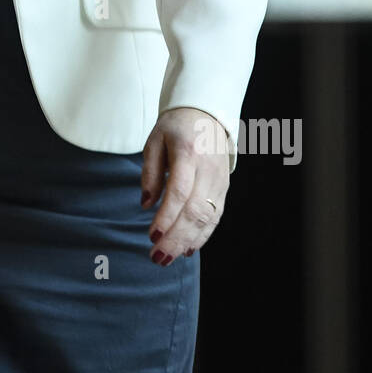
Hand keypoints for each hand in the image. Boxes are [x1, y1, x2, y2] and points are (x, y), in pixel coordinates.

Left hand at [140, 106, 229, 264]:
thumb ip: (150, 172)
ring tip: (167, 258)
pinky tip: (187, 249)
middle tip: (157, 257)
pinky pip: (215, 217)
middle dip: (175, 237)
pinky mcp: (224, 189)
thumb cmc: (176, 127)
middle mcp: (208, 169)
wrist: (207, 114)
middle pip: (195, 210)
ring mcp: (220, 181)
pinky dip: (202, 236)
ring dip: (187, 242)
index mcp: (189, 153)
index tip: (152, 235)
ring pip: (207, 218)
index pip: (179, 190)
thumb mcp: (154, 140)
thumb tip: (147, 204)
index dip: (167, 216)